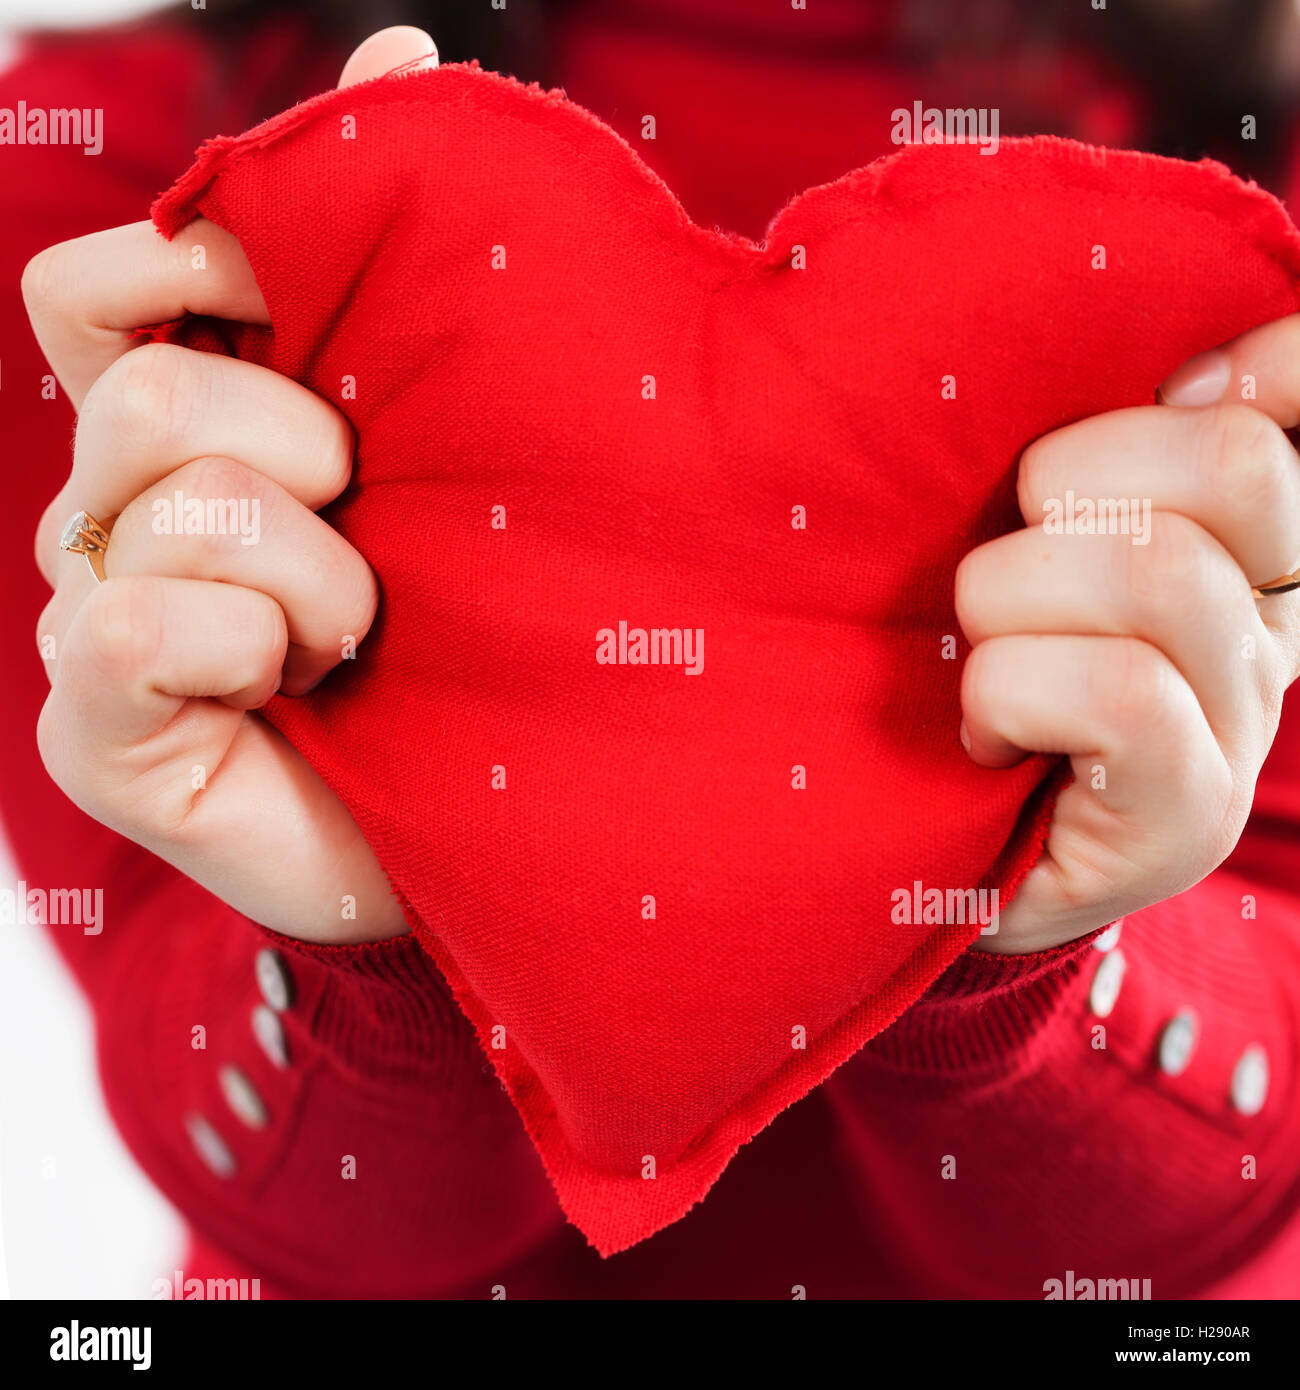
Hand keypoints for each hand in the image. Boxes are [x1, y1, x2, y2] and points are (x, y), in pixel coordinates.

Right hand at [22, 27, 439, 941]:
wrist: (486, 795)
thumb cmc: (473, 607)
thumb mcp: (447, 414)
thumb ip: (401, 250)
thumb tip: (399, 45)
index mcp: (190, 430)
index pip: (101, 295)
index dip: (194, 277)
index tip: (304, 322)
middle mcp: (115, 513)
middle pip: (145, 398)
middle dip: (302, 456)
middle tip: (376, 527)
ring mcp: (93, 620)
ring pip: (167, 508)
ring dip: (314, 573)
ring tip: (366, 635)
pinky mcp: (95, 724)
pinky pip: (134, 627)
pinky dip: (250, 646)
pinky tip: (298, 691)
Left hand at [957, 320, 1299, 951]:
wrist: (954, 858)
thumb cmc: (974, 676)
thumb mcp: (1012, 553)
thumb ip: (1070, 474)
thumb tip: (1147, 377)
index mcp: (1242, 546)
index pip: (1293, 430)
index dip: (1278, 364)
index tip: (1172, 383)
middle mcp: (1273, 625)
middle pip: (1234, 468)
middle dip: (1067, 483)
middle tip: (999, 570)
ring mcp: (1245, 723)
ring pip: (1157, 574)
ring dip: (1009, 602)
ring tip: (978, 661)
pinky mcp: (1191, 812)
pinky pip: (1122, 693)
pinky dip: (1013, 695)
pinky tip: (985, 736)